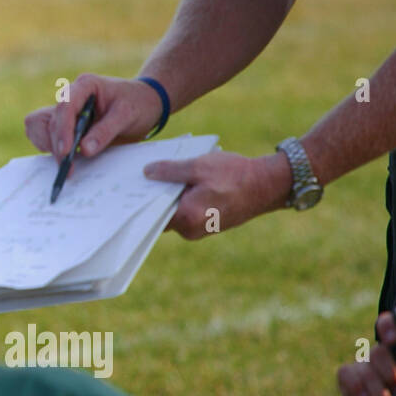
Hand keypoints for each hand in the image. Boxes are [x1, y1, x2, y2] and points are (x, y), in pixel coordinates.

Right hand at [25, 74, 163, 159]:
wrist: (145, 103)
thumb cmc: (138, 103)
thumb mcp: (127, 115)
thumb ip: (106, 131)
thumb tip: (84, 150)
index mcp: (85, 86)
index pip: (65, 106)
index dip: (62, 130)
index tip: (66, 152)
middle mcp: (70, 96)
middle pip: (47, 119)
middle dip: (54, 143)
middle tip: (67, 166)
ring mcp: (65, 111)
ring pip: (39, 126)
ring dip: (47, 145)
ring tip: (65, 164)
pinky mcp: (64, 124)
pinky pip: (44, 134)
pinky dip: (49, 147)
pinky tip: (64, 159)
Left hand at [142, 151, 291, 238]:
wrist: (269, 184)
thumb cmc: (236, 175)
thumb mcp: (199, 166)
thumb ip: (170, 170)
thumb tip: (146, 172)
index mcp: (187, 217)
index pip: (151, 215)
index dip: (139, 201)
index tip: (126, 189)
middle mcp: (191, 230)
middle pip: (160, 214)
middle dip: (152, 196)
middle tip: (139, 177)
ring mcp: (201, 229)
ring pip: (175, 213)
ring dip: (168, 196)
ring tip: (160, 175)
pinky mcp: (208, 224)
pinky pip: (187, 212)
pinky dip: (182, 199)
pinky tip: (181, 181)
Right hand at [338, 312, 395, 395]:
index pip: (392, 327)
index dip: (389, 325)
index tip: (392, 337)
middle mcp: (385, 361)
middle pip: (378, 348)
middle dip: (387, 369)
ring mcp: (365, 372)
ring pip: (363, 363)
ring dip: (375, 387)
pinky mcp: (349, 384)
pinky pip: (346, 372)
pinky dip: (355, 386)